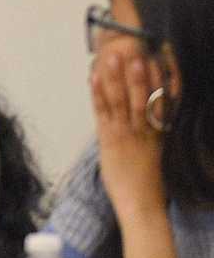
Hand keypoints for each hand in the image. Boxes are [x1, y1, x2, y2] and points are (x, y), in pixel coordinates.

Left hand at [92, 48, 167, 219]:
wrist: (142, 205)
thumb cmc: (150, 184)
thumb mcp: (158, 155)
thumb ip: (155, 136)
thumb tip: (150, 122)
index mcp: (160, 133)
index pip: (162, 101)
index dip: (160, 80)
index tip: (159, 60)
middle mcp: (145, 130)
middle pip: (143, 96)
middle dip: (138, 73)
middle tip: (137, 51)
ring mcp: (127, 134)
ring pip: (122, 100)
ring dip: (117, 77)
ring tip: (114, 57)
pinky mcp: (110, 141)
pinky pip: (103, 113)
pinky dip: (98, 94)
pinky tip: (94, 78)